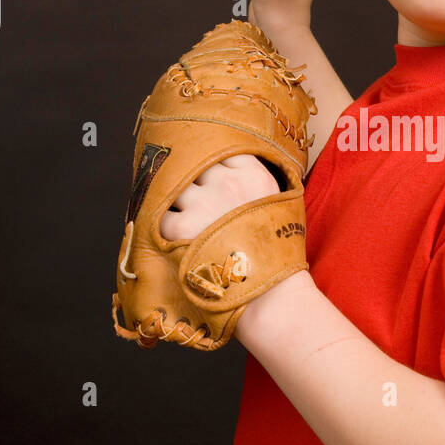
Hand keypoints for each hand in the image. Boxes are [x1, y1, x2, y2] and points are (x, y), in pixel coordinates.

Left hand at [159, 155, 280, 242]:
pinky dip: (167, 228)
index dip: (216, 169)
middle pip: (197, 169)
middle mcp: (228, 183)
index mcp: (254, 175)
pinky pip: (163, 217)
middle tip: (201, 206)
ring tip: (191, 224)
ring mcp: (204, 203)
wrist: (271, 292)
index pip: (222, 152)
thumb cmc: (278, 254)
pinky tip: (181, 241)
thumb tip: (233, 170)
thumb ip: (258, 183)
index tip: (214, 181)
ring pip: (176, 189)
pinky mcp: (182, 227)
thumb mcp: (281, 206)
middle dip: (197, 186)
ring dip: (181, 205)